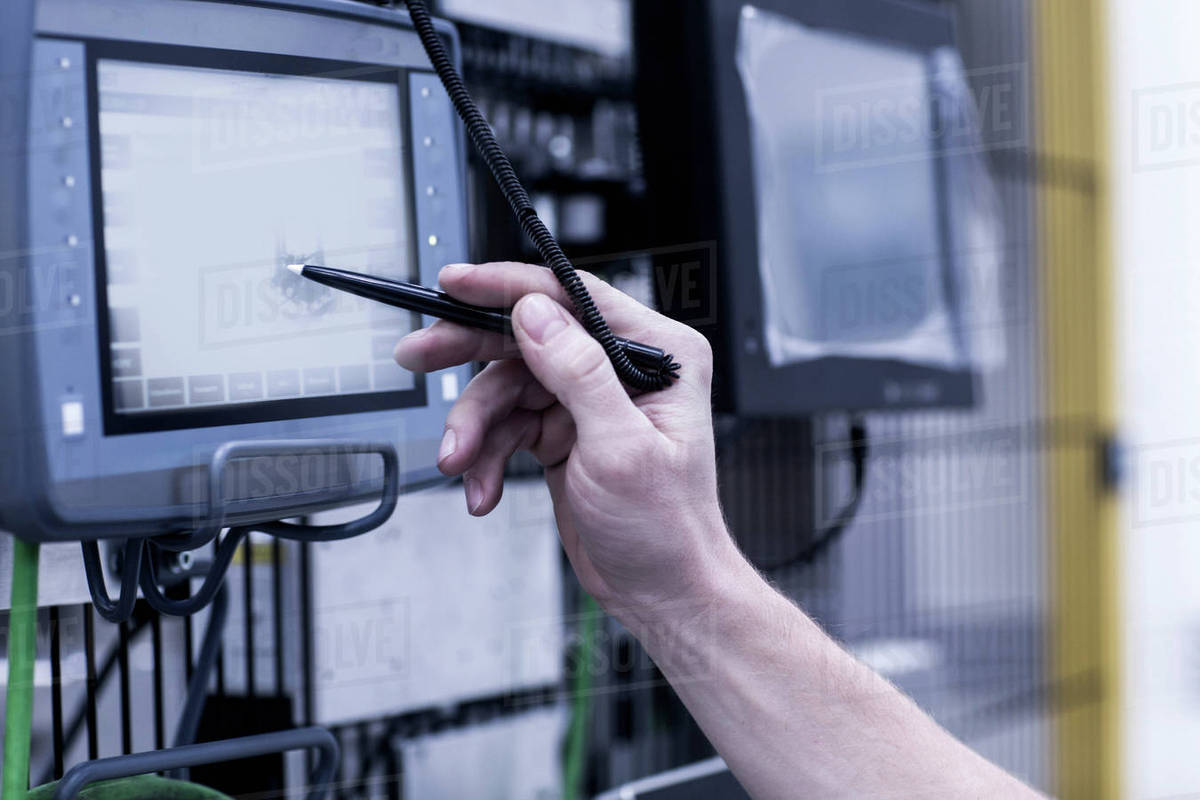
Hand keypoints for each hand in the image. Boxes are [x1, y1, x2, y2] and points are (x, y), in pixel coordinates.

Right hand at [393, 262, 736, 615]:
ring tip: (459, 461)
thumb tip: (536, 314)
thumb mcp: (621, 448)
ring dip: (475, 426)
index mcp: (655, 354)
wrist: (661, 591)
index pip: (573, 298)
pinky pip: (506, 426)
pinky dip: (486, 456)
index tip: (457, 285)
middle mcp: (620, 369)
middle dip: (469, 352)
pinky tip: (481, 488)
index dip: (509, 287)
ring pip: (507, 387)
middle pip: (527, 336)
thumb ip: (579, 373)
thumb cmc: (667, 528)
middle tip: (418, 355)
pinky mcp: (562, 432)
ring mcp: (588, 401)